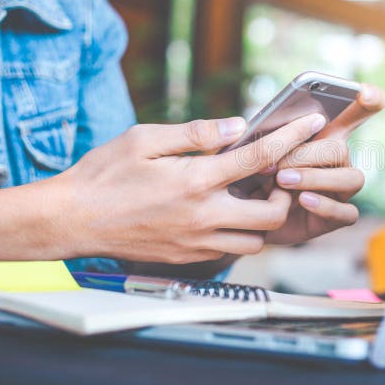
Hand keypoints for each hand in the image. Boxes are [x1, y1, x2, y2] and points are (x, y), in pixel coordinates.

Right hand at [56, 114, 326, 262]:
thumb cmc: (103, 175)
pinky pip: (229, 252)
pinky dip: (239, 234)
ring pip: (255, 242)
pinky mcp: (187, 258)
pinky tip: (227, 213)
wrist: (71, 220)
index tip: (313, 125)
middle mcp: (204, 217)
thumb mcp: (145, 139)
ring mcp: (197, 242)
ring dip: (264, 220)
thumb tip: (238, 126)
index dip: (292, 138)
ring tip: (251, 197)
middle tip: (276, 177)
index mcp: (196, 181)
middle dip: (285, 194)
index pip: (260, 159)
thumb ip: (197, 133)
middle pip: (272, 214)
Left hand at [266, 83, 384, 244]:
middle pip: (340, 148)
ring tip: (283, 180)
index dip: (369, 99)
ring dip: (316, 178)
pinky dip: (325, 206)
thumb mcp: (253, 152)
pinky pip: (346, 212)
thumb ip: (265, 138)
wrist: (247, 220)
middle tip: (274, 164)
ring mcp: (342, 189)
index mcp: (325, 136)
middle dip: (307, 154)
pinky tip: (303, 200)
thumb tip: (269, 130)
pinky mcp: (337, 217)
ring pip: (350, 178)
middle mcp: (339, 161)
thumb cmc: (252, 177)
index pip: (357, 112)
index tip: (364, 92)